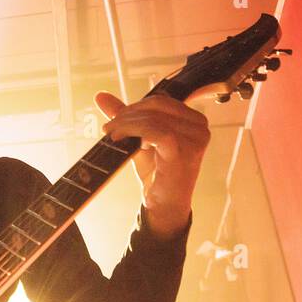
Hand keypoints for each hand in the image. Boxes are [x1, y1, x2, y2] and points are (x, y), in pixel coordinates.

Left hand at [96, 91, 210, 237]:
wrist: (164, 205)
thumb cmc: (157, 173)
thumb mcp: (139, 139)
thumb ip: (125, 117)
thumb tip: (101, 96)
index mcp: (194, 119)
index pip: (161, 101)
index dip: (135, 106)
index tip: (116, 118)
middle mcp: (200, 127)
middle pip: (157, 107)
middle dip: (128, 114)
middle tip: (109, 127)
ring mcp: (195, 139)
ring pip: (154, 118)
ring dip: (126, 124)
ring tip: (112, 135)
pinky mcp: (184, 151)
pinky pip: (156, 131)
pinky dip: (134, 132)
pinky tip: (122, 141)